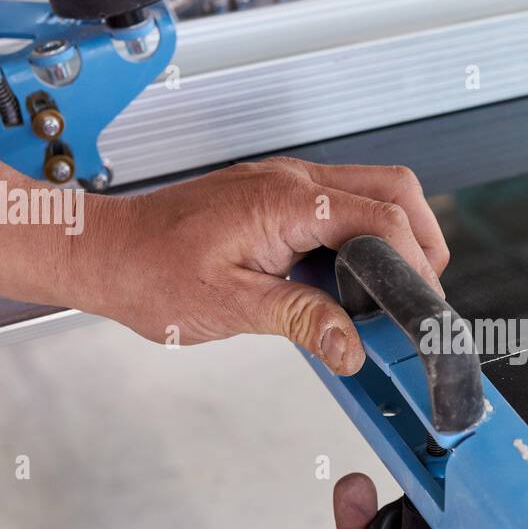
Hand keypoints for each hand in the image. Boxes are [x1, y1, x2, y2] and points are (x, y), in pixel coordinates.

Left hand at [79, 158, 449, 374]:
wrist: (104, 251)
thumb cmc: (149, 272)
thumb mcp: (230, 306)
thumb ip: (301, 321)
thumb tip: (351, 347)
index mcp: (285, 201)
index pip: (382, 219)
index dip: (415, 266)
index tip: (423, 309)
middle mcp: (292, 181)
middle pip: (394, 189)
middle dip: (423, 240)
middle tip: (422, 296)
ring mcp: (287, 185)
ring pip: (373, 192)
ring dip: (396, 239)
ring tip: (392, 295)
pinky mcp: (279, 199)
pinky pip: (342, 207)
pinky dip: (365, 241)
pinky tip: (352, 285)